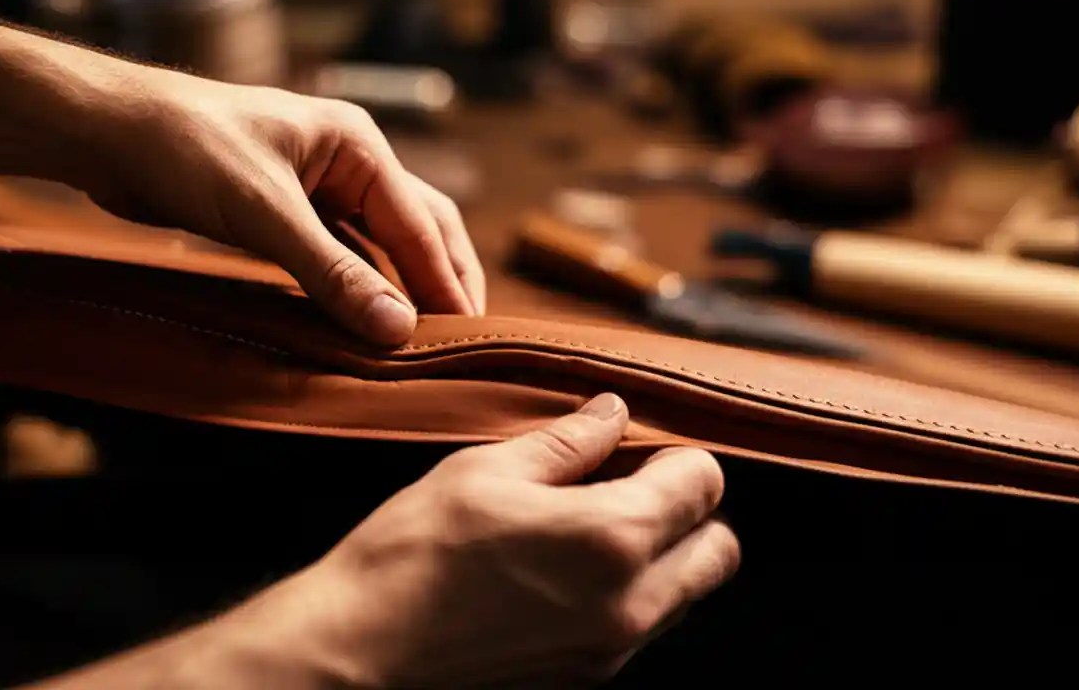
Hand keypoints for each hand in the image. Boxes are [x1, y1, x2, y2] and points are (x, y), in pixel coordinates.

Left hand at [85, 71, 484, 345]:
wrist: (108, 133)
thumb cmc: (187, 150)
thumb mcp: (265, 214)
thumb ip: (333, 273)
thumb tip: (396, 329)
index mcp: (358, 146)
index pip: (423, 224)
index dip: (445, 283)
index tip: (467, 339)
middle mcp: (349, 163)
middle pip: (417, 229)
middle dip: (441, 283)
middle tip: (463, 344)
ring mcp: (318, 187)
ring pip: (380, 245)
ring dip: (402, 288)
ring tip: (422, 343)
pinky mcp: (285, 211)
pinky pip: (340, 255)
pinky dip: (358, 287)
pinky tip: (364, 321)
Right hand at [221, 393, 739, 687]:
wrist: (359, 652)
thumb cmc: (412, 557)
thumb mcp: (486, 471)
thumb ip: (567, 442)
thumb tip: (613, 414)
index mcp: (612, 539)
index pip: (703, 484)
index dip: (674, 453)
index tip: (635, 447)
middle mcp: (629, 605)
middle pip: (719, 549)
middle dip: (689, 510)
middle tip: (628, 486)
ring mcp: (609, 651)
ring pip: (686, 594)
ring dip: (663, 554)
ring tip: (590, 527)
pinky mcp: (583, 679)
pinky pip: (642, 628)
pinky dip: (628, 593)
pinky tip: (565, 571)